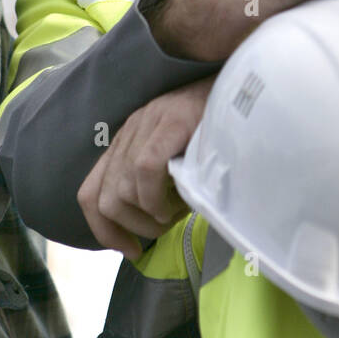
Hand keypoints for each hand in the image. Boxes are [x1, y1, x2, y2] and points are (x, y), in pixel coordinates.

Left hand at [77, 76, 214, 258]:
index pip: (90, 194)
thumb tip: (152, 225)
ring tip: (181, 210)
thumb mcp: (180, 159)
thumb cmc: (222, 130)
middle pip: (105, 200)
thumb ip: (160, 182)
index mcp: (127, 142)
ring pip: (123, 191)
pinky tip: (179, 204)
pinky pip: (146, 170)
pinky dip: (157, 198)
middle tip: (167, 227)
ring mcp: (148, 124)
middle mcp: (130, 131)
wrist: (248, 86)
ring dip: (152, 215)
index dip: (104, 231)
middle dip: (134, 227)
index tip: (131, 251)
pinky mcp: (170, 121)